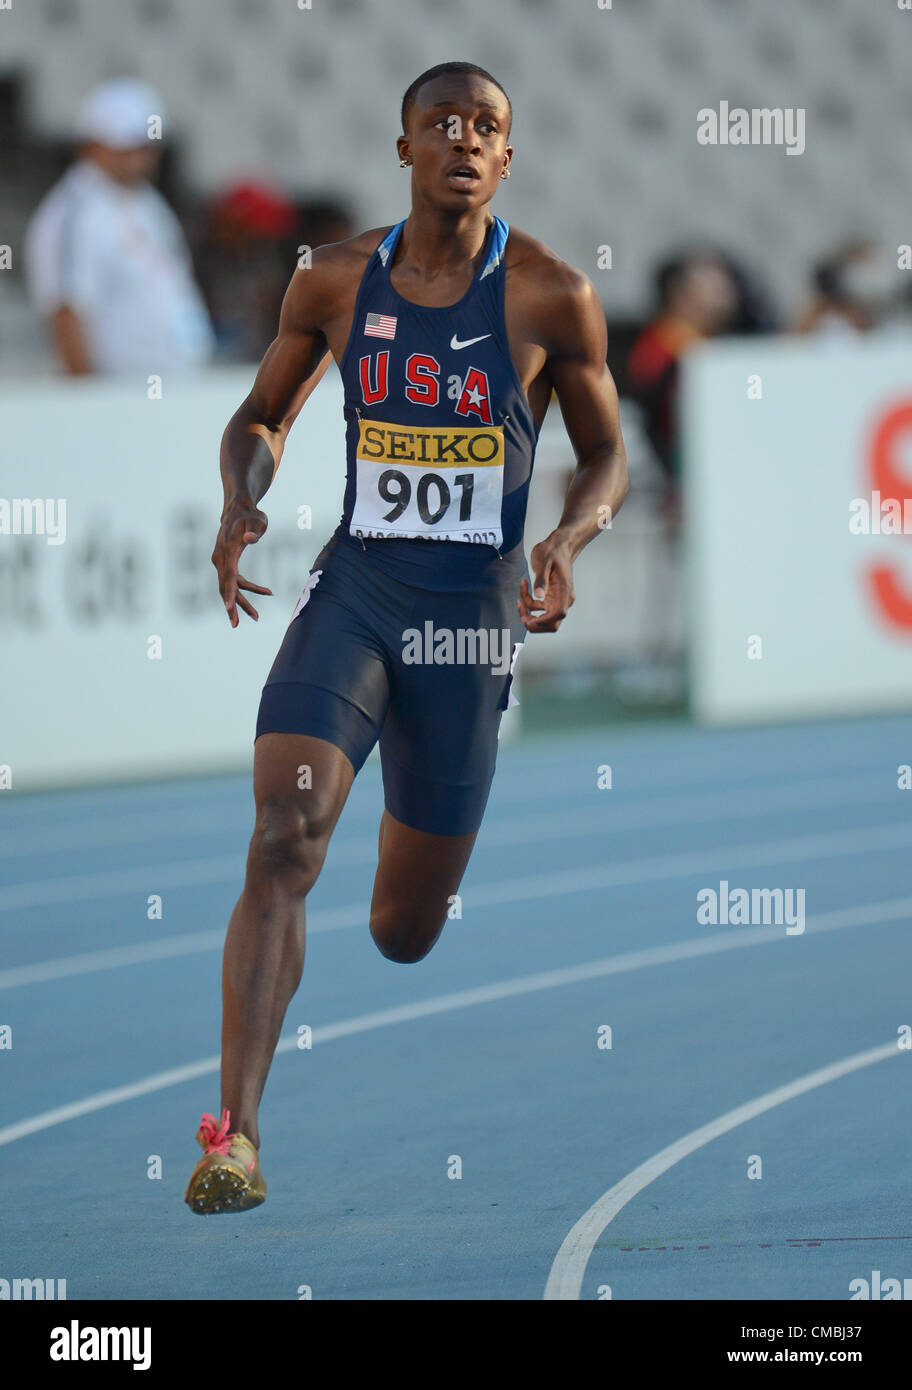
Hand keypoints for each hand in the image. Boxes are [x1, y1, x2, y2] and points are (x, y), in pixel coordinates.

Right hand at [211, 502, 272, 626]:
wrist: (238, 508)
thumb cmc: (251, 514)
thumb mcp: (258, 520)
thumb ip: (255, 531)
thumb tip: (251, 539)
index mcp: (228, 549)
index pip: (228, 576)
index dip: (229, 593)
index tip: (228, 608)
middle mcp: (221, 557)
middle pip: (225, 586)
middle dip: (231, 606)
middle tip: (237, 624)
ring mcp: (222, 560)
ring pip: (229, 586)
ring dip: (241, 602)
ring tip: (256, 617)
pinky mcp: (226, 562)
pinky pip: (235, 580)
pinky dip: (247, 588)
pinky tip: (267, 592)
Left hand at [518, 536, 574, 632]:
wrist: (559, 546)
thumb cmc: (552, 551)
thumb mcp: (544, 562)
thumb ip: (541, 579)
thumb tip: (538, 595)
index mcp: (564, 591)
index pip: (558, 614)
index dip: (543, 621)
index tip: (529, 618)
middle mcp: (564, 599)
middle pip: (552, 624)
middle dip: (535, 623)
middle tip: (521, 613)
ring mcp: (558, 600)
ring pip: (545, 620)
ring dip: (530, 614)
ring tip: (519, 601)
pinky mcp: (551, 599)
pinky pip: (539, 610)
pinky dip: (529, 605)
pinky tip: (524, 588)